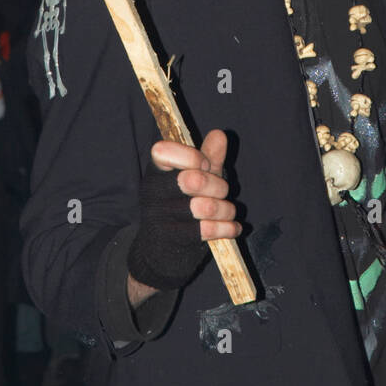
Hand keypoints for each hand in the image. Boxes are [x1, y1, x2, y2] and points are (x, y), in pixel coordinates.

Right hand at [126, 129, 240, 295]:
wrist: (160, 252)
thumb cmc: (180, 207)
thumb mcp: (195, 178)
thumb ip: (208, 157)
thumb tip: (220, 133)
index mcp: (156, 171)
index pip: (162, 150)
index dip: (190, 156)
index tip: (205, 164)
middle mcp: (153, 191)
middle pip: (193, 179)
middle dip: (218, 185)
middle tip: (222, 191)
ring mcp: (160, 216)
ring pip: (204, 207)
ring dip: (226, 209)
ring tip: (229, 211)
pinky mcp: (172, 239)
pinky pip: (208, 230)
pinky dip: (227, 227)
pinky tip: (233, 227)